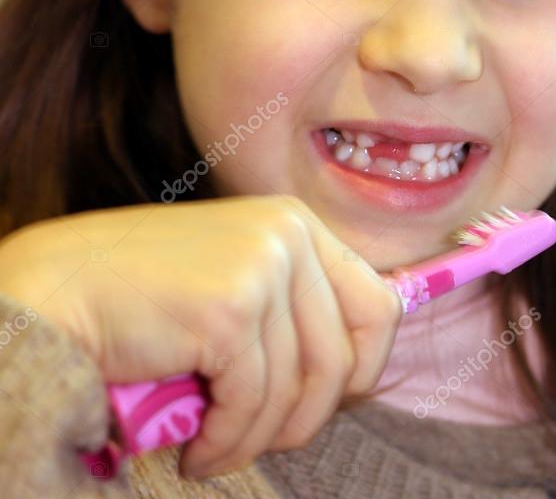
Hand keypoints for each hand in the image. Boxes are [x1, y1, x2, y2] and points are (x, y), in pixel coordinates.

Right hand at [0, 195, 402, 478]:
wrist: (60, 289)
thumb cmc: (147, 297)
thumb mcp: (238, 279)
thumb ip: (292, 305)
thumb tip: (356, 373)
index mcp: (298, 223)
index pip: (379, 305)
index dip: (363, 368)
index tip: (325, 403)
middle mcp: (289, 234)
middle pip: (343, 358)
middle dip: (306, 417)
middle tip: (261, 437)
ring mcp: (263, 267)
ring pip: (296, 391)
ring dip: (256, 439)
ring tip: (215, 447)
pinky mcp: (231, 309)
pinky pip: (252, 405)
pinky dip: (225, 442)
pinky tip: (195, 448)